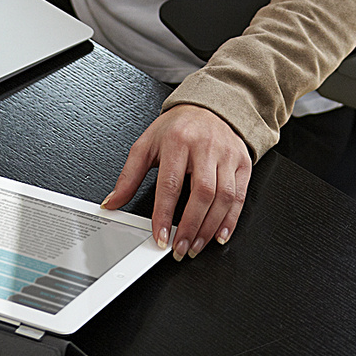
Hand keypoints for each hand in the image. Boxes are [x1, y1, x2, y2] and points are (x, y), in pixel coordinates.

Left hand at [102, 105, 251, 261]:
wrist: (209, 107)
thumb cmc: (178, 127)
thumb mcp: (147, 144)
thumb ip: (129, 176)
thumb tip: (112, 203)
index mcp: (178, 141)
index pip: (170, 184)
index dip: (164, 215)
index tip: (159, 237)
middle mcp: (205, 146)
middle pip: (202, 193)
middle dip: (190, 227)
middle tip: (180, 249)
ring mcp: (227, 154)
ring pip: (223, 197)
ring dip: (209, 228)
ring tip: (195, 246)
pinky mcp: (243, 162)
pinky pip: (240, 196)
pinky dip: (231, 220)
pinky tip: (219, 235)